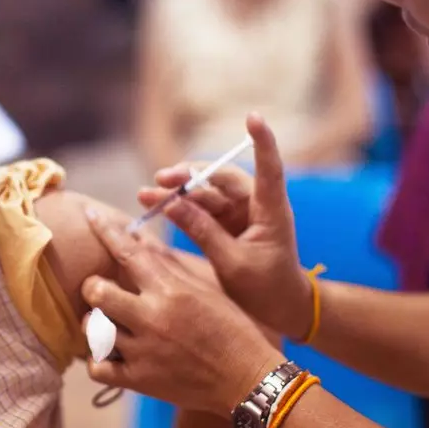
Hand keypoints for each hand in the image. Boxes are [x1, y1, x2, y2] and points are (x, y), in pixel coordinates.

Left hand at [82, 209, 284, 415]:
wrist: (250, 381)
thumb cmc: (234, 328)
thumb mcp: (207, 289)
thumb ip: (171, 264)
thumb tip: (140, 237)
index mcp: (171, 290)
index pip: (127, 251)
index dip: (104, 230)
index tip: (90, 215)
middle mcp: (152, 317)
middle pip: (96, 291)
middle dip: (93, 287)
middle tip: (100, 290)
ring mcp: (143, 351)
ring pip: (92, 329)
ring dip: (96, 324)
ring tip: (108, 324)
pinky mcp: (140, 381)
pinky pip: (97, 368)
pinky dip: (99, 360)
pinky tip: (111, 354)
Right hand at [139, 114, 314, 340]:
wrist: (282, 311)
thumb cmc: (267, 289)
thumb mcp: (232, 263)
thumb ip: (203, 232)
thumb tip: (172, 204)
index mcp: (271, 211)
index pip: (268, 168)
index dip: (262, 141)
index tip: (253, 117)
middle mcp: (256, 206)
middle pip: (220, 179)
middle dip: (188, 176)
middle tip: (160, 179)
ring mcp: (241, 215)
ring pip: (205, 194)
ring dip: (177, 194)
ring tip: (146, 194)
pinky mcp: (227, 226)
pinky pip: (200, 211)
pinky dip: (179, 209)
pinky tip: (156, 207)